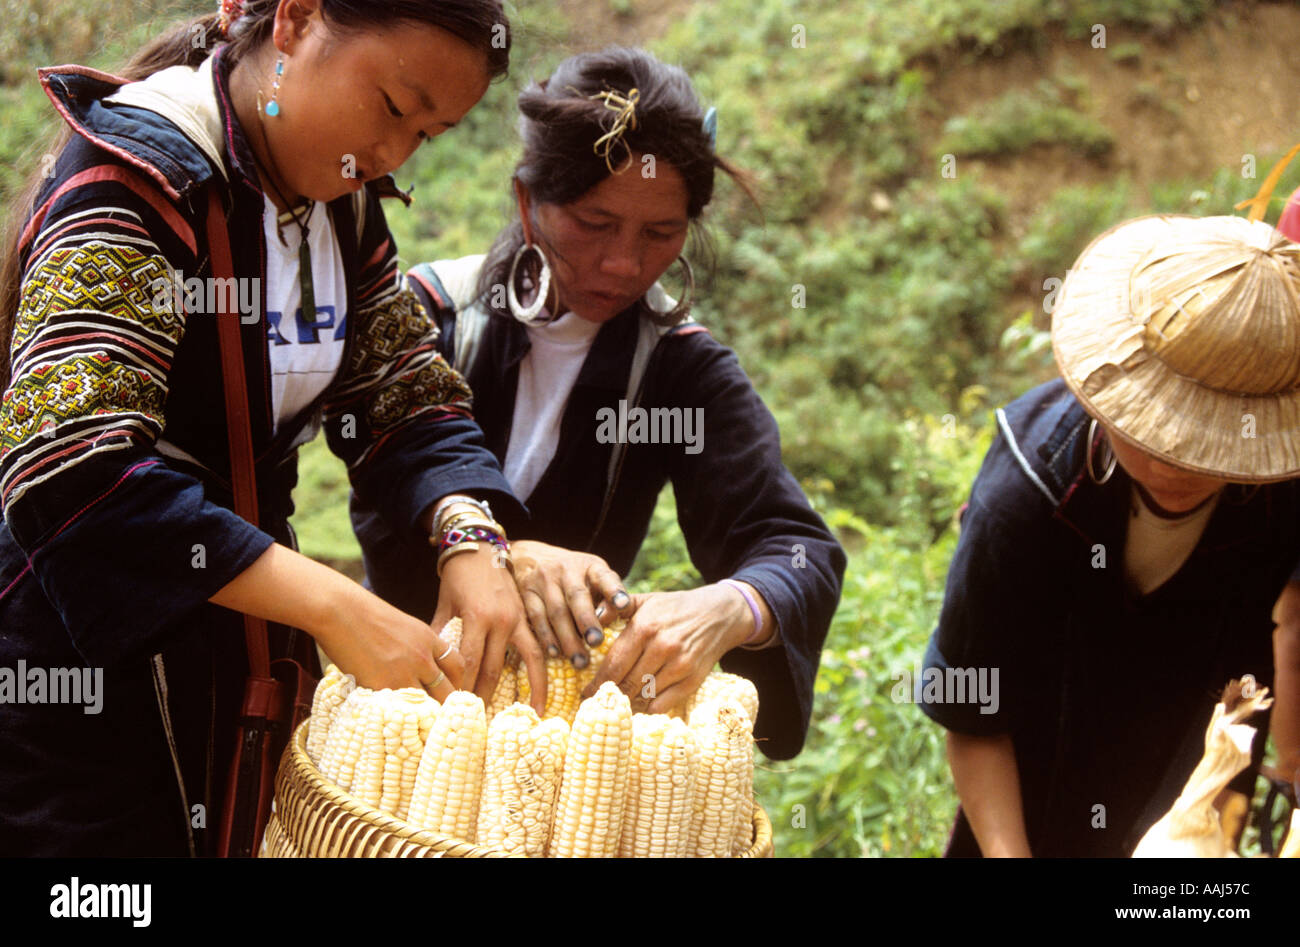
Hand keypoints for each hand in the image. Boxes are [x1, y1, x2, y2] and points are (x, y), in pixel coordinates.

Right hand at [210, 542, 462, 700]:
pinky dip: (399, 719)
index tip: (451, 693)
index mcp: (428, 638)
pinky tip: (397, 725)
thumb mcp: (401, 624)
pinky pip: (399, 709)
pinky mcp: (382, 685)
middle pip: (449, 691)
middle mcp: (422, 657)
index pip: (458, 665)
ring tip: (421, 730)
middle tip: (441, 719)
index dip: (458, 682)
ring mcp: (403, 672)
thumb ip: (415, 645)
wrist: (339, 610)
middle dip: (447, 707)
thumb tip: (417, 666)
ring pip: (427, 705)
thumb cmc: (362, 614)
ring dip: (425, 718)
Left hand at [431, 543, 546, 713]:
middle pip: (492, 669)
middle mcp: (501, 621)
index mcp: (477, 618)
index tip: (454, 708)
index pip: (467, 662)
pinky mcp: (528, 618)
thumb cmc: (457, 575)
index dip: (460, 688)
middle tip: (479, 722)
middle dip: (483, 697)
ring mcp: (518, 620)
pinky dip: (541, 671)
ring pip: (527, 661)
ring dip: (528, 690)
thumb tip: (431, 666)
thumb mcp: (444, 605)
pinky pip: (538, 649)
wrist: (480, 546)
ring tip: (530, 715)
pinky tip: (543, 692)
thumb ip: (440, 635)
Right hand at [509, 539, 634, 667]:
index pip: (605, 576)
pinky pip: (537, 617)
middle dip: (587, 620)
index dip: (614, 591)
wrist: (535, 559)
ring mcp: (544, 579)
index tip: (623, 605)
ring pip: (556, 611)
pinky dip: (546, 637)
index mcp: (591, 566)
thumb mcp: (596, 582)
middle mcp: (567, 569)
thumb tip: (612, 621)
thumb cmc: (577, 580)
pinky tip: (555, 653)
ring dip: (568, 638)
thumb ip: (606, 600)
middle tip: (596, 643)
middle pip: (577, 596)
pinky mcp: (527, 591)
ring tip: (580, 661)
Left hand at [582, 584, 753, 713]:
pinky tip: (641, 707)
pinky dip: (649, 709)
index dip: (596, 684)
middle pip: (626, 684)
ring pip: (644, 695)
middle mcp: (661, 647)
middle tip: (597, 705)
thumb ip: (615, 608)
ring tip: (617, 706)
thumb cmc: (676, 607)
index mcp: (644, 627)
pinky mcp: (693, 680)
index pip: (613, 665)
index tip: (585, 695)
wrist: (719, 614)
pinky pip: (663, 704)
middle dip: (610, 697)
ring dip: (629, 703)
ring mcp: (680, 666)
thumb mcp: (645, 600)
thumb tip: (589, 620)